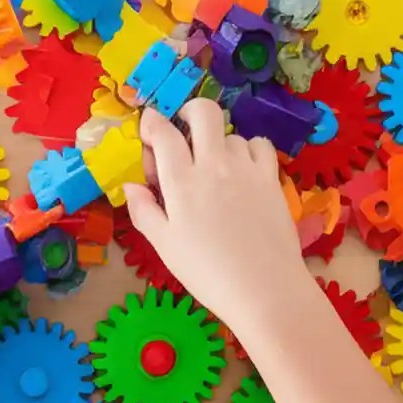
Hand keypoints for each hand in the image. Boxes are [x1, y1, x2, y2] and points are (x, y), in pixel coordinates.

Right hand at [122, 100, 308, 326]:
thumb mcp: (165, 246)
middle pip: (202, 112)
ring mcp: (247, 169)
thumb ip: (144, 211)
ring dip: (217, 143)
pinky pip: (259, 145)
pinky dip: (249, 150)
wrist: (265, 290)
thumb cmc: (207, 273)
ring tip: (214, 168)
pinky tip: (244, 170)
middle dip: (188, 112)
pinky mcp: (272, 178)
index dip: (151, 123)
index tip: (148, 130)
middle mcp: (214, 165)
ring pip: (230, 133)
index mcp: (182, 182)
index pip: (163, 133)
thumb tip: (131, 185)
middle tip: (183, 131)